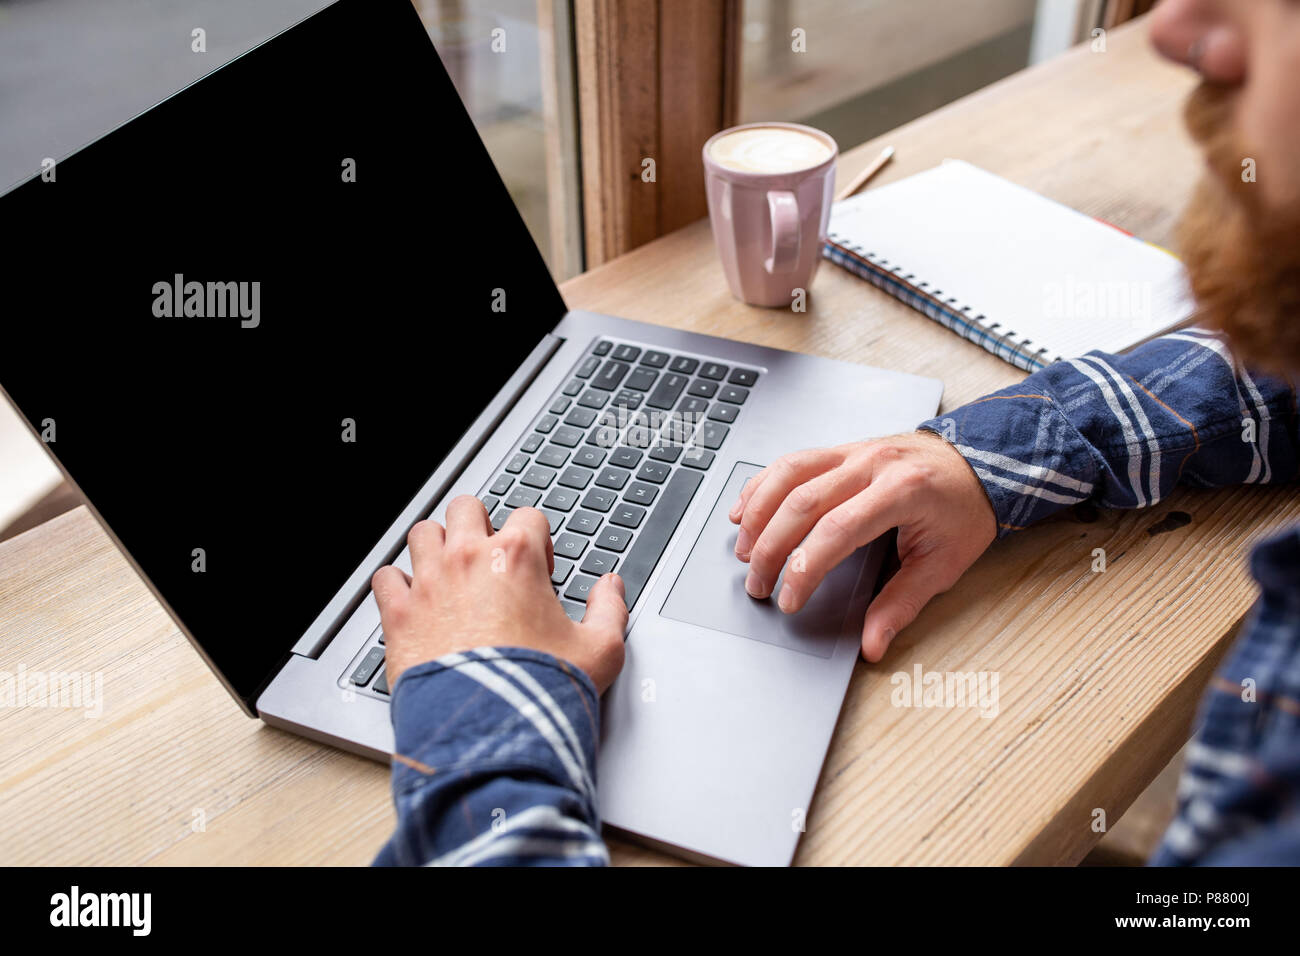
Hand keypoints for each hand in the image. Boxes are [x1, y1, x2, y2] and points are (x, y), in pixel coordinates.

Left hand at [372, 496, 627, 691]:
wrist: (490, 731)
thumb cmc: (539, 691)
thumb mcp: (600, 650)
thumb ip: (610, 610)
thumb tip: (612, 587)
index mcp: (516, 558)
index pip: (527, 517)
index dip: (538, 540)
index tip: (538, 569)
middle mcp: (467, 560)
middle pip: (466, 508)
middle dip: (479, 525)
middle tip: (489, 556)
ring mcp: (428, 585)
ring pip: (422, 533)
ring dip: (436, 546)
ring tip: (449, 571)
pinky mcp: (398, 616)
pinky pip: (385, 578)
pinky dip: (397, 585)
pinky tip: (413, 601)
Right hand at [729, 432, 994, 661]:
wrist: (981, 462)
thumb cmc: (964, 510)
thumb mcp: (944, 565)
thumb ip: (902, 604)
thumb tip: (872, 644)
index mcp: (901, 491)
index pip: (836, 531)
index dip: (805, 569)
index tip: (789, 600)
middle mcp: (872, 464)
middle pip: (802, 503)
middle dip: (770, 549)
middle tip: (758, 585)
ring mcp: (854, 450)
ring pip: (788, 474)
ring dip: (759, 514)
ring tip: (743, 550)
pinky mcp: (842, 448)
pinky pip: (792, 461)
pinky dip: (762, 485)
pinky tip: (746, 511)